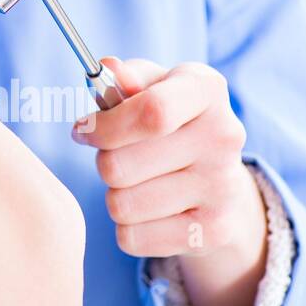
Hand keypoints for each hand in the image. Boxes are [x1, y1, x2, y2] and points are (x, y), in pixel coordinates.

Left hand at [72, 56, 268, 305]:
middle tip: (117, 157)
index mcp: (205, 89)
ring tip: (135, 182)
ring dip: (114, 196)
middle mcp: (224, 136)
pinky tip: (148, 210)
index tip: (82, 130)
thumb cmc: (168, 118)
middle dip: (103, 162)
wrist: (220, 176)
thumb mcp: (151, 86)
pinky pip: (132, 238)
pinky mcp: (215, 231)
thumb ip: (124, 76)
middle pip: (119, 166)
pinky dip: (128, 228)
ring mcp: (224, 187)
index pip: (151, 113)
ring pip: (120, 205)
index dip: (104, 127)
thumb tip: (108, 68)